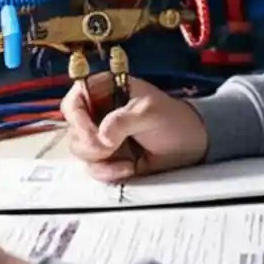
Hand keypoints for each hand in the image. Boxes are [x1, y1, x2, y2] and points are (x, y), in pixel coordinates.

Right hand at [61, 74, 208, 182]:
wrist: (190, 146)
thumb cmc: (172, 119)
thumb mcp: (150, 112)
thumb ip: (123, 121)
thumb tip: (102, 137)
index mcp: (104, 91)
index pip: (73, 102)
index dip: (77, 119)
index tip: (92, 133)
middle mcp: (97, 114)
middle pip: (73, 131)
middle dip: (90, 145)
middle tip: (109, 148)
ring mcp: (100, 138)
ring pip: (80, 153)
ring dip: (100, 161)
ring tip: (125, 159)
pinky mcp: (107, 159)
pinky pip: (93, 169)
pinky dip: (108, 172)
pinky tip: (128, 167)